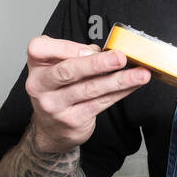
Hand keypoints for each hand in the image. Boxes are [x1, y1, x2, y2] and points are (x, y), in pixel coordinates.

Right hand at [24, 36, 150, 153]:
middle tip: (120, 57)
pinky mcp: (72, 120)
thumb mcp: (58, 67)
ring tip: (140, 74)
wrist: (51, 130)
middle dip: (97, 63)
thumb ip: (76, 55)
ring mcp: (55, 105)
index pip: (39, 48)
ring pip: (89, 89)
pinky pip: (101, 103)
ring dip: (119, 80)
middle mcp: (40, 86)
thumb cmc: (58, 90)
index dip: (66, 47)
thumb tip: (106, 50)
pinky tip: (134, 84)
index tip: (92, 48)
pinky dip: (121, 92)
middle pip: (67, 71)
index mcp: (36, 66)